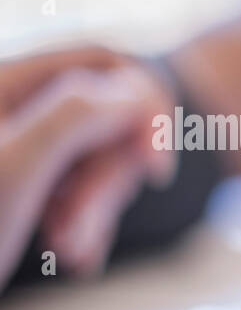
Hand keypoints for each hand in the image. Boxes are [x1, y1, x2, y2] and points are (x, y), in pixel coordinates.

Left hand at [0, 49, 172, 282]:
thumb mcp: (15, 169)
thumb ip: (75, 115)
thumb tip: (133, 94)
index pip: (102, 58)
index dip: (143, 107)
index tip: (156, 168)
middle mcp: (3, 100)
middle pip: (98, 109)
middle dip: (109, 172)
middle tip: (88, 225)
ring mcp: (7, 138)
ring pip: (87, 150)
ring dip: (94, 204)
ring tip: (70, 247)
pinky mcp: (10, 174)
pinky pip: (67, 179)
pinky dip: (79, 215)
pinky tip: (70, 250)